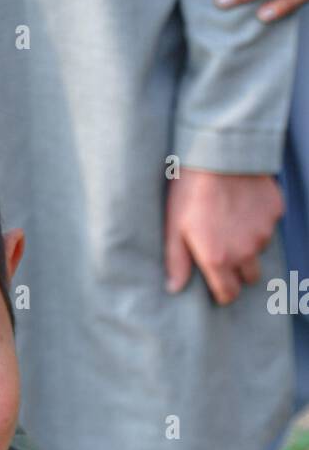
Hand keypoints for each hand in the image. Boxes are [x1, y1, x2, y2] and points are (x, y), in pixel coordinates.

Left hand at [164, 169, 282, 304]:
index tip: (218, 284)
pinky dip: (259, 220)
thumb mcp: (175, 228)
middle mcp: (246, 251)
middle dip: (238, 271)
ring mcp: (264, 231)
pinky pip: (269, 224)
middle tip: (225, 252)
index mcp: (219, 259)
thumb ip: (177, 261)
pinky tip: (243, 204)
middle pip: (249, 277)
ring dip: (249, 243)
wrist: (219, 155)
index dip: (223, 292)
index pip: (229, 294)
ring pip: (260, 249)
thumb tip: (174, 288)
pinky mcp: (275, 212)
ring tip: (230, 221)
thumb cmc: (190, 192)